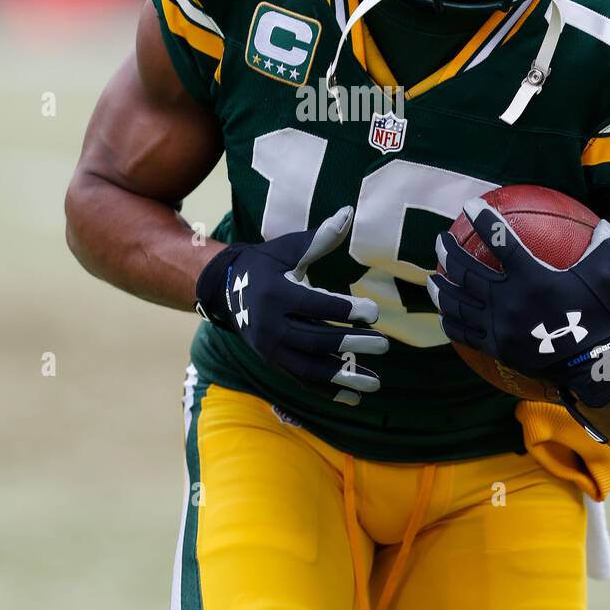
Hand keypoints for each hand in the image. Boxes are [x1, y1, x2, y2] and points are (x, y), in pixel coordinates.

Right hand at [195, 206, 387, 404]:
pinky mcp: (273, 361)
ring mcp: (270, 348)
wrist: (226, 290)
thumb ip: (320, 238)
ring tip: (376, 382)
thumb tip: (348, 213)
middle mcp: (270, 326)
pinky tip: (355, 396)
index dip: (345, 311)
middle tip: (384, 343)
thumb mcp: (288, 249)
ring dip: (343, 377)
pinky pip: (301, 380)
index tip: (375, 313)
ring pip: (308, 368)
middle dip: (350, 343)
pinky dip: (327, 390)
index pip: (314, 306)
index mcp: (274, 294)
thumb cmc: (266, 264)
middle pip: (314, 340)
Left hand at [428, 197, 609, 430]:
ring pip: (458, 302)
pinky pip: (465, 333)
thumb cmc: (597, 317)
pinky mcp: (496, 346)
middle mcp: (508, 298)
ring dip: (441, 287)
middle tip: (439, 241)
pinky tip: (444, 315)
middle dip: (448, 252)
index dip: (484, 220)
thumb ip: (601, 247)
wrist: (592, 365)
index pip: (500, 239)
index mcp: (531, 276)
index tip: (470, 206)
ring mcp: (499, 324)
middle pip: (466, 270)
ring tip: (432, 277)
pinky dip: (451, 321)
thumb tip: (608, 224)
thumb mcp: (601, 277)